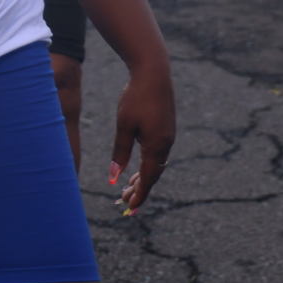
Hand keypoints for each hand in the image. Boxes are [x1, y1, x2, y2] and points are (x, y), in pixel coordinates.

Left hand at [109, 63, 176, 213]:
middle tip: (124, 202)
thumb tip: (114, 177)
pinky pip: (158, 154)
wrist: (153, 73)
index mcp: (156, 146)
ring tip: (129, 188)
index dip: (139, 195)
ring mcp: (168, 136)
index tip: (129, 209)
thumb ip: (120, 152)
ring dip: (143, 177)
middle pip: (153, 174)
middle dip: (139, 189)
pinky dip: (148, 164)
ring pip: (156, 164)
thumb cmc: (135, 98)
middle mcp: (166, 144)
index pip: (147, 179)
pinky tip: (139, 166)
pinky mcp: (166, 128)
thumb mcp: (124, 126)